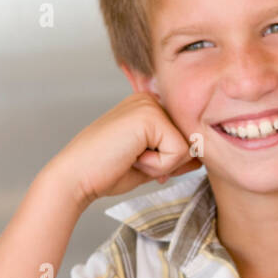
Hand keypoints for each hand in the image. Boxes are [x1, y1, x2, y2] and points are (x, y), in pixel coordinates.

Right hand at [48, 92, 202, 209]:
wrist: (76, 178)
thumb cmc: (105, 172)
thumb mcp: (149, 164)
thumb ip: (174, 158)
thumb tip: (200, 158)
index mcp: (147, 108)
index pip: (182, 138)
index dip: (168, 161)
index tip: (137, 161)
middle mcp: (149, 100)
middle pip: (188, 142)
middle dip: (166, 163)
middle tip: (132, 160)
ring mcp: (149, 104)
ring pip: (186, 147)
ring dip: (161, 165)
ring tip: (131, 158)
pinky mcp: (149, 116)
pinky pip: (178, 152)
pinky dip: (158, 165)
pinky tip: (132, 158)